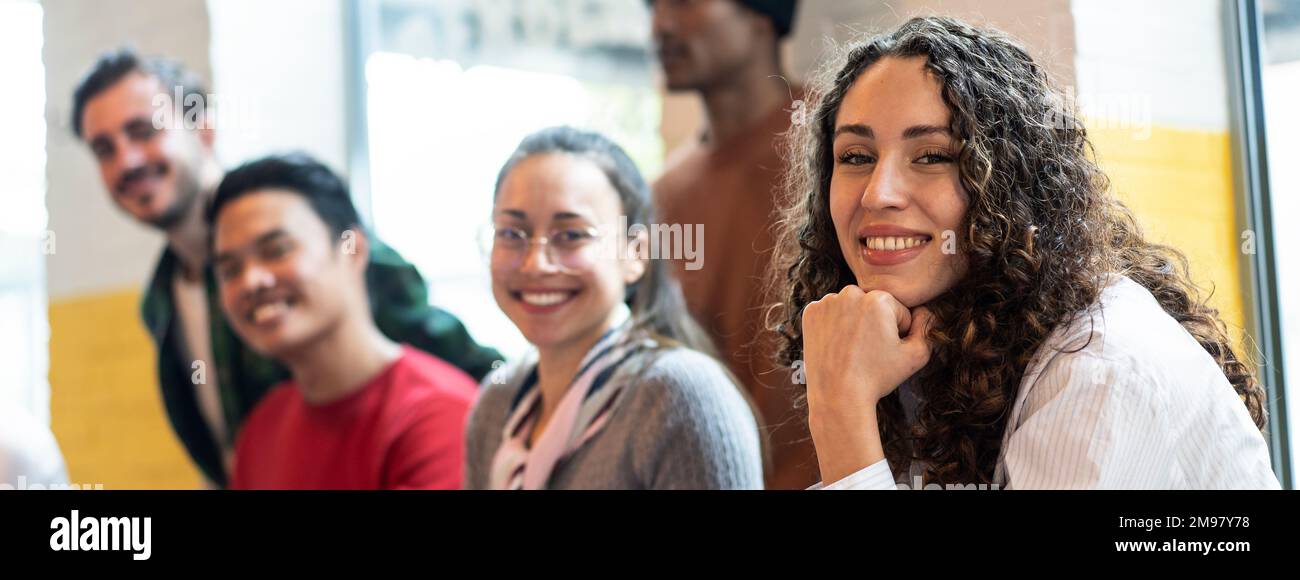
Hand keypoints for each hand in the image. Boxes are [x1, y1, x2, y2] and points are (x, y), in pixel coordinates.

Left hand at [801, 286, 932, 482]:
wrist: (837, 396)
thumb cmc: (878, 378)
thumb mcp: (916, 356)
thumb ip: (927, 328)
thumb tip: (925, 310)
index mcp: (879, 299)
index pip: (897, 311)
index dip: (896, 333)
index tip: (884, 351)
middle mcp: (850, 293)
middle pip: (873, 306)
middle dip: (874, 324)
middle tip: (867, 352)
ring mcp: (827, 302)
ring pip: (851, 308)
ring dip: (854, 323)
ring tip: (851, 350)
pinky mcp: (810, 312)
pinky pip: (830, 314)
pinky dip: (833, 326)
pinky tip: (836, 345)